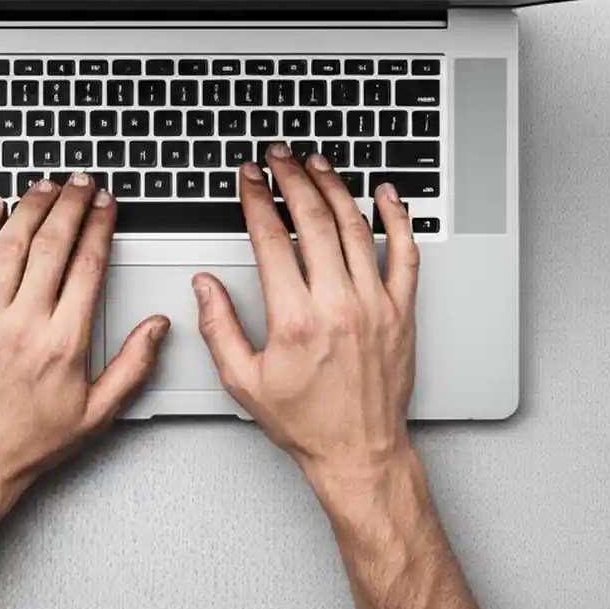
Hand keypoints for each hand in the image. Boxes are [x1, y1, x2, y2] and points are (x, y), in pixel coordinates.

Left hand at [0, 174, 169, 510]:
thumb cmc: (33, 439)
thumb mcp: (99, 413)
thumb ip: (134, 366)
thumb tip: (157, 327)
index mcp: (64, 343)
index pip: (88, 266)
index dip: (100, 227)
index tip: (107, 204)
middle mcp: (25, 324)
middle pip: (52, 245)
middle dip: (71, 205)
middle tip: (82, 182)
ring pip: (11, 246)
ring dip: (31, 207)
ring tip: (46, 186)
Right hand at [193, 144, 418, 478]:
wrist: (360, 452)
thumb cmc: (306, 422)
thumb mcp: (244, 381)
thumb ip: (219, 327)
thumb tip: (204, 286)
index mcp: (294, 319)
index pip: (271, 238)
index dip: (256, 199)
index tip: (249, 178)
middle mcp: (337, 305)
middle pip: (313, 220)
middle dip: (292, 178)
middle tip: (279, 156)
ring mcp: (375, 304)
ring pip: (355, 227)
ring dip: (335, 187)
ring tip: (318, 164)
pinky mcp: (402, 311)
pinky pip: (405, 253)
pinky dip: (396, 218)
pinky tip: (385, 194)